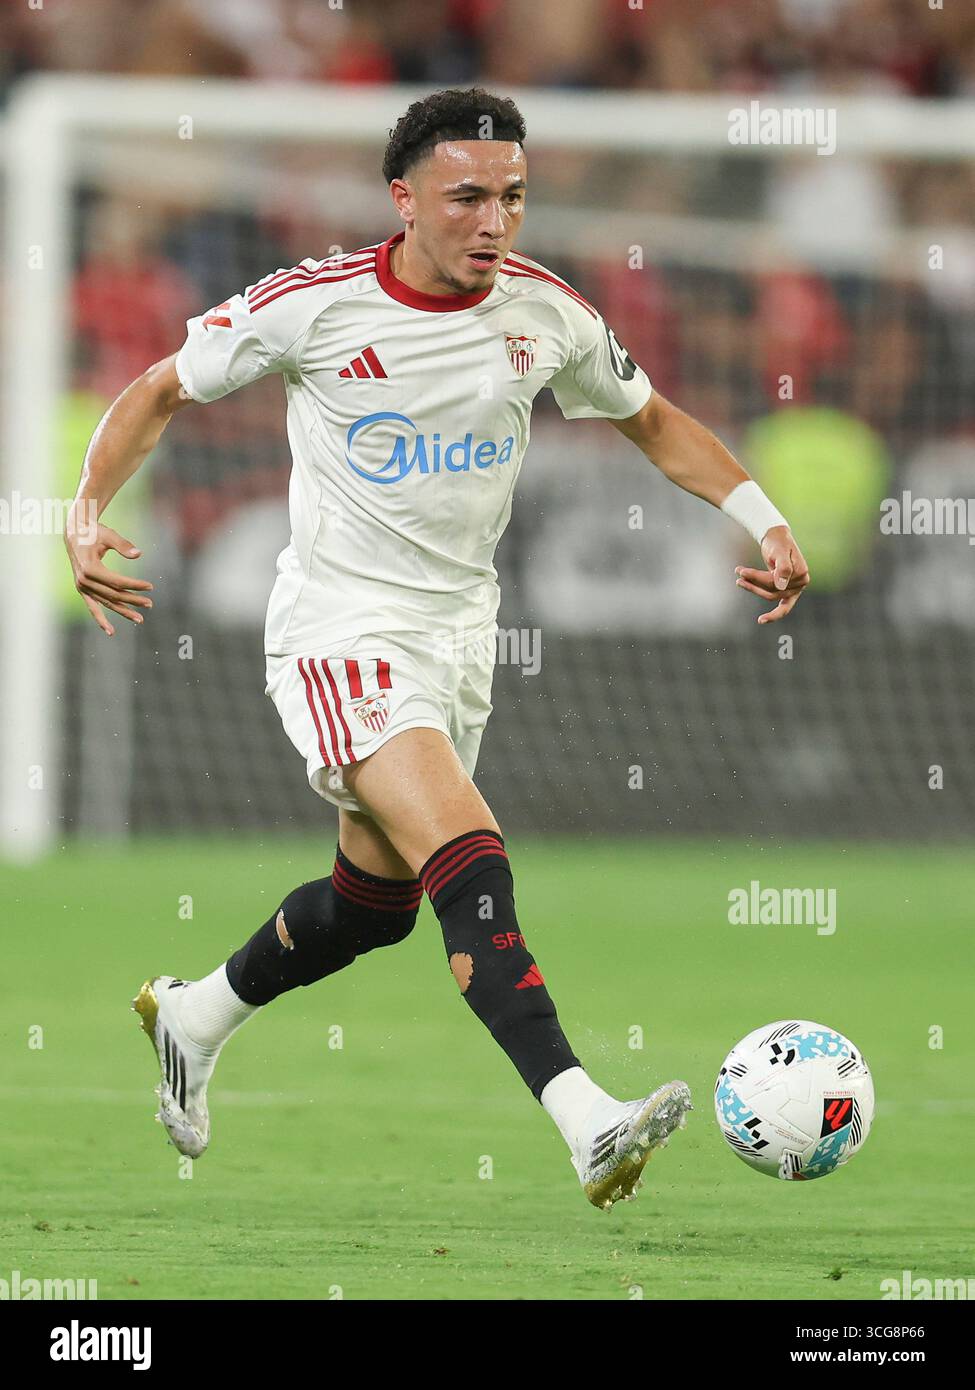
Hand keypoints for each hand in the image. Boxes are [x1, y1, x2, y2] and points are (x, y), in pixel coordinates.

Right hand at [64, 519, 153, 635]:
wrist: (74, 533)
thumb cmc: (94, 532)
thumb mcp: (108, 535)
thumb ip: (122, 545)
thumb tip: (138, 554)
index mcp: (89, 568)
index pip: (117, 582)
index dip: (134, 585)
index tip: (150, 586)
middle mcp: (84, 581)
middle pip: (113, 595)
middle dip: (133, 600)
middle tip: (150, 604)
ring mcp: (82, 587)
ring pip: (106, 603)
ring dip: (123, 611)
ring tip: (140, 619)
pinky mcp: (83, 589)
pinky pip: (92, 607)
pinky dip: (101, 619)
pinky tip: (111, 631)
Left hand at [734, 526, 809, 623]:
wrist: (777, 538)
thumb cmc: (778, 542)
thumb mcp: (779, 551)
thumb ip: (783, 567)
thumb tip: (782, 585)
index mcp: (802, 573)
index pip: (775, 582)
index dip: (757, 578)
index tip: (741, 571)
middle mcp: (801, 583)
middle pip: (773, 591)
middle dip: (754, 584)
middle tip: (738, 574)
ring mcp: (795, 588)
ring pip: (771, 595)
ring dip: (754, 589)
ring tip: (739, 580)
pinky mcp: (787, 591)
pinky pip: (782, 607)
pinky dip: (772, 615)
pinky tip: (761, 621)